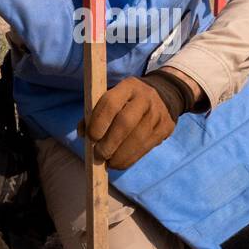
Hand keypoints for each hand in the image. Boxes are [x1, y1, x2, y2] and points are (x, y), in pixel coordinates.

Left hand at [78, 71, 192, 170]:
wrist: (165, 93)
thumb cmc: (129, 99)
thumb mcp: (114, 96)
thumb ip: (95, 113)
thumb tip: (82, 134)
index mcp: (128, 86)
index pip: (110, 103)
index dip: (98, 122)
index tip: (90, 137)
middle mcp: (146, 97)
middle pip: (125, 123)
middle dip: (109, 143)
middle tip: (99, 155)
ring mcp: (158, 113)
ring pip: (137, 139)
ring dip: (119, 156)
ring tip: (108, 162)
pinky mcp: (166, 128)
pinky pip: (146, 148)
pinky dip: (130, 159)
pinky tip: (119, 163)